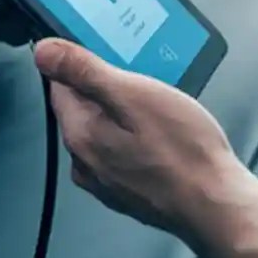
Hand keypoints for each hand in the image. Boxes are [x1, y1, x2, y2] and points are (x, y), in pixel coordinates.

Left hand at [33, 37, 249, 242]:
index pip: (59, 86)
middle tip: (143, 80)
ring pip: (105, 131)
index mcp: (79, 135)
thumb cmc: (181, 152)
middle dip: (107, 89)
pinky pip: (122, 152)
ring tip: (159, 106)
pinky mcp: (129, 192)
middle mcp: (85, 162)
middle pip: (83, 109)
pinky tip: (164, 134)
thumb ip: (84, 71)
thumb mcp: (133, 95)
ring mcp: (106, 181)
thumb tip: (43, 52)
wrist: (214, 205)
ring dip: (124, 114)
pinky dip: (136, 138)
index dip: (81, 64)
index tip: (108, 54)